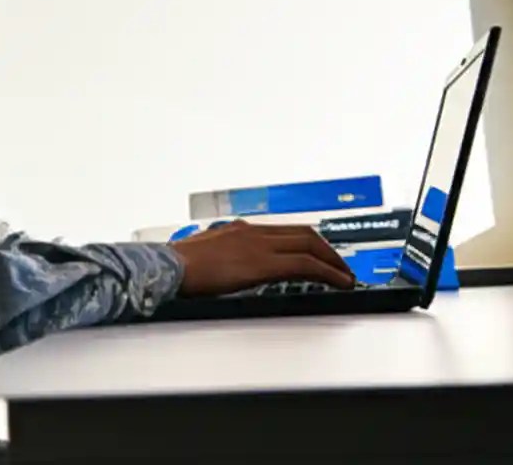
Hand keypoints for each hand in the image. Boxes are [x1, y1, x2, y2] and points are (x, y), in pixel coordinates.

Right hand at [169, 219, 355, 295]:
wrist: (168, 266)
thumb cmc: (177, 266)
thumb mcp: (204, 255)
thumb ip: (222, 256)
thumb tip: (228, 268)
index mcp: (239, 230)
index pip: (283, 231)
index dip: (307, 242)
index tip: (318, 254)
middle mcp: (253, 231)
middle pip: (303, 233)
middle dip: (326, 249)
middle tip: (339, 265)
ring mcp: (260, 244)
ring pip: (310, 244)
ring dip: (332, 260)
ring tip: (344, 276)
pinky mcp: (263, 263)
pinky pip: (305, 264)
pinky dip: (328, 272)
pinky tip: (338, 283)